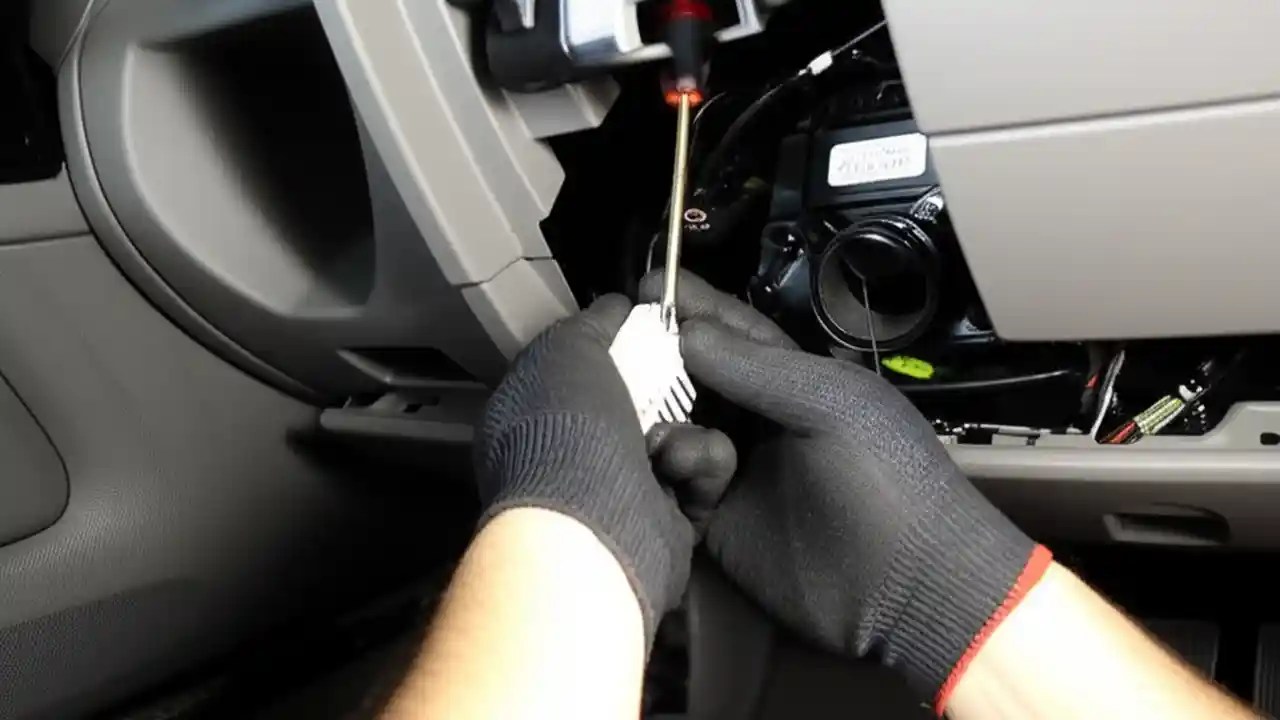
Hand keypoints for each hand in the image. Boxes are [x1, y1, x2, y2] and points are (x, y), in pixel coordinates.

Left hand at [474, 295, 696, 646]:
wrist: (596, 520)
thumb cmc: (569, 428)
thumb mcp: (569, 347)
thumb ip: (593, 322)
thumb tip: (617, 305)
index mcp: (539, 415)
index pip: (586, 371)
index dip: (621, 348)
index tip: (655, 330)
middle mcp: (576, 456)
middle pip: (643, 403)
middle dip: (670, 390)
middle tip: (686, 378)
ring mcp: (621, 494)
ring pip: (683, 439)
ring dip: (689, 432)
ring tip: (672, 442)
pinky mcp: (668, 525)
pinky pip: (704, 480)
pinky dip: (704, 469)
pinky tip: (688, 470)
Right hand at [640, 271, 1050, 711]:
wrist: (909, 587)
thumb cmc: (886, 478)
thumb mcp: (830, 405)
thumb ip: (756, 366)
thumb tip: (685, 330)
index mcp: (794, 381)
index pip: (730, 332)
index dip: (689, 308)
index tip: (643, 288)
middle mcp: (758, 420)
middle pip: (689, 379)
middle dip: (655, 364)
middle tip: (616, 358)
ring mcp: (735, 473)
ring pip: (673, 432)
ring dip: (661, 425)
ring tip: (667, 438)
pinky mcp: (717, 525)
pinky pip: (673, 488)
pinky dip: (668, 475)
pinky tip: (678, 473)